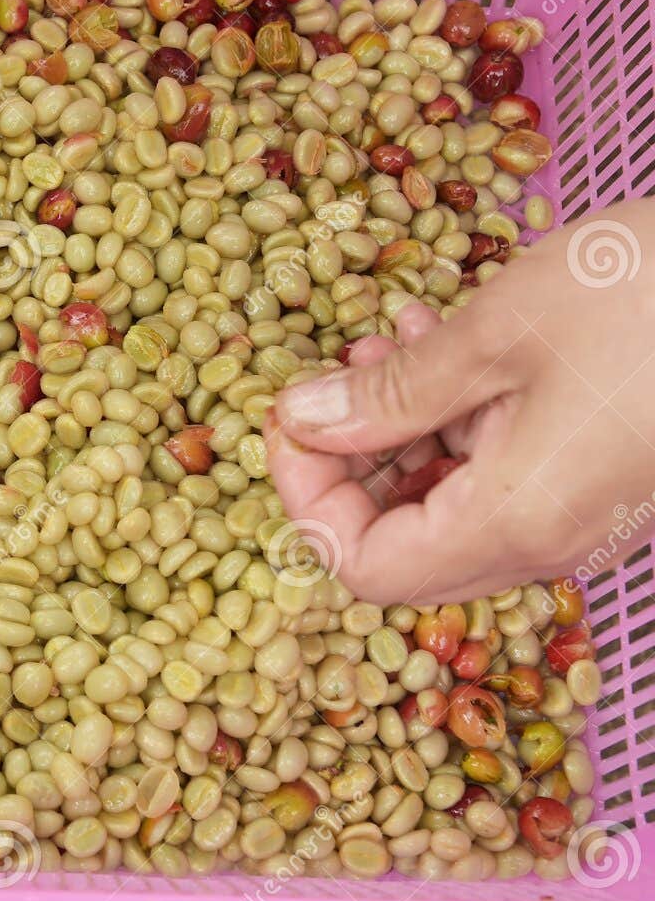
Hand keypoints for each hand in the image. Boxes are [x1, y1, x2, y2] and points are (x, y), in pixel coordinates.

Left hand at [268, 197, 654, 605]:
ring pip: (454, 501)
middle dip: (349, 465)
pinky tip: (442, 344)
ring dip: (401, 430)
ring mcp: (587, 513)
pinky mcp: (612, 476)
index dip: (306, 501)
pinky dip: (459, 417)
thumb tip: (301, 421)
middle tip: (324, 383)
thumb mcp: (499, 331)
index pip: (365, 569)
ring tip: (380, 344)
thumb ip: (389, 394)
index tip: (288, 422)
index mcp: (515, 525)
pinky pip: (507, 471)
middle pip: (404, 546)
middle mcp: (551, 541)